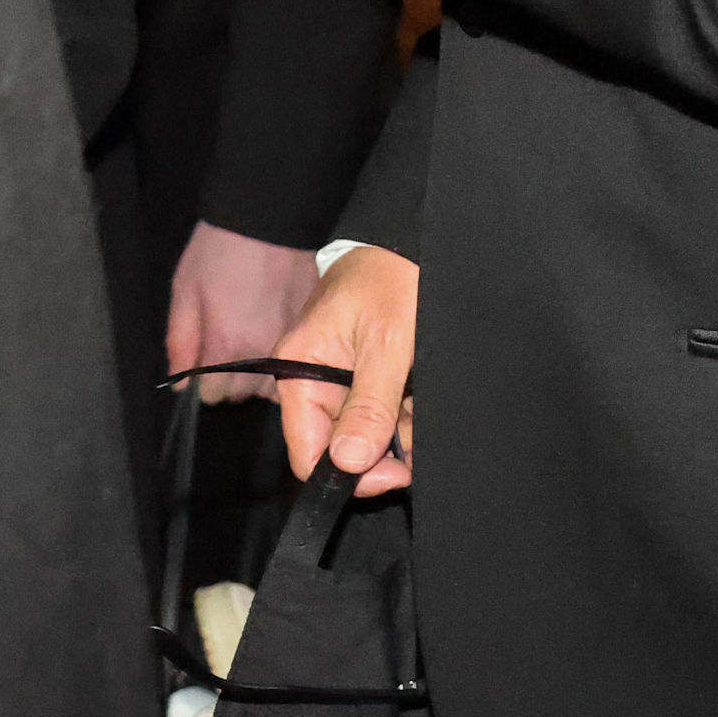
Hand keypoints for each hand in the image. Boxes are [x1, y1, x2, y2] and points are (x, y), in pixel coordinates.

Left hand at [165, 221, 323, 403]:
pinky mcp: (309, 326)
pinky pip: (296, 362)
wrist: (268, 216)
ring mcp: (291, 341)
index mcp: (226, 345)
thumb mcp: (184, 291)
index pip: (211, 396)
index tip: (205, 358)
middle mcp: (261, 353)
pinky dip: (284, 358)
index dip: (203, 380)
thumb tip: (181, 385)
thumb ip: (180, 342)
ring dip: (259, 373)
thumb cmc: (218, 249)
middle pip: (242, 394)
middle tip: (226, 342)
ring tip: (251, 341)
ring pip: (272, 384)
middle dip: (230, 378)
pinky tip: (273, 334)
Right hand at [272, 244, 418, 493]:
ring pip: (363, 433)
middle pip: (337, 446)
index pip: (307, 449)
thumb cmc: (392, 279)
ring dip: (397, 431)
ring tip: (419, 401)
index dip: (347, 473)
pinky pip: (377, 412)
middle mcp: (311, 380)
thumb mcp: (387, 344)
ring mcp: (337, 379)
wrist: (410, 242)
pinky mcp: (361, 375)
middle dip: (380, 451)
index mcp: (298, 370)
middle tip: (416, 439)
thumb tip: (349, 462)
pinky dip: (401, 413)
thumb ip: (369, 405)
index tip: (394, 475)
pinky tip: (417, 394)